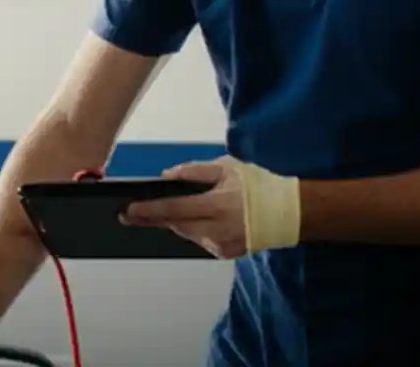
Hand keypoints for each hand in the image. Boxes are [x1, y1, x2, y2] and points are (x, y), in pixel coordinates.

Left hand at [120, 156, 300, 258]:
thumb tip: (167, 176)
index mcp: (218, 206)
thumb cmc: (260, 185)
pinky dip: (193, 229)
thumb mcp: (226, 167)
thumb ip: (193, 172)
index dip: (147, 211)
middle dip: (153, 219)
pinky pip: (200, 240)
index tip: (127, 211)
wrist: (292, 211)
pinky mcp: (226, 253)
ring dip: (174, 222)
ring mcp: (223, 245)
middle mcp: (219, 230)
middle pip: (175, 225)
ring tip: (160, 212)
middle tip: (131, 213)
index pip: (173, 209)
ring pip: (186, 234)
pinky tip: (191, 219)